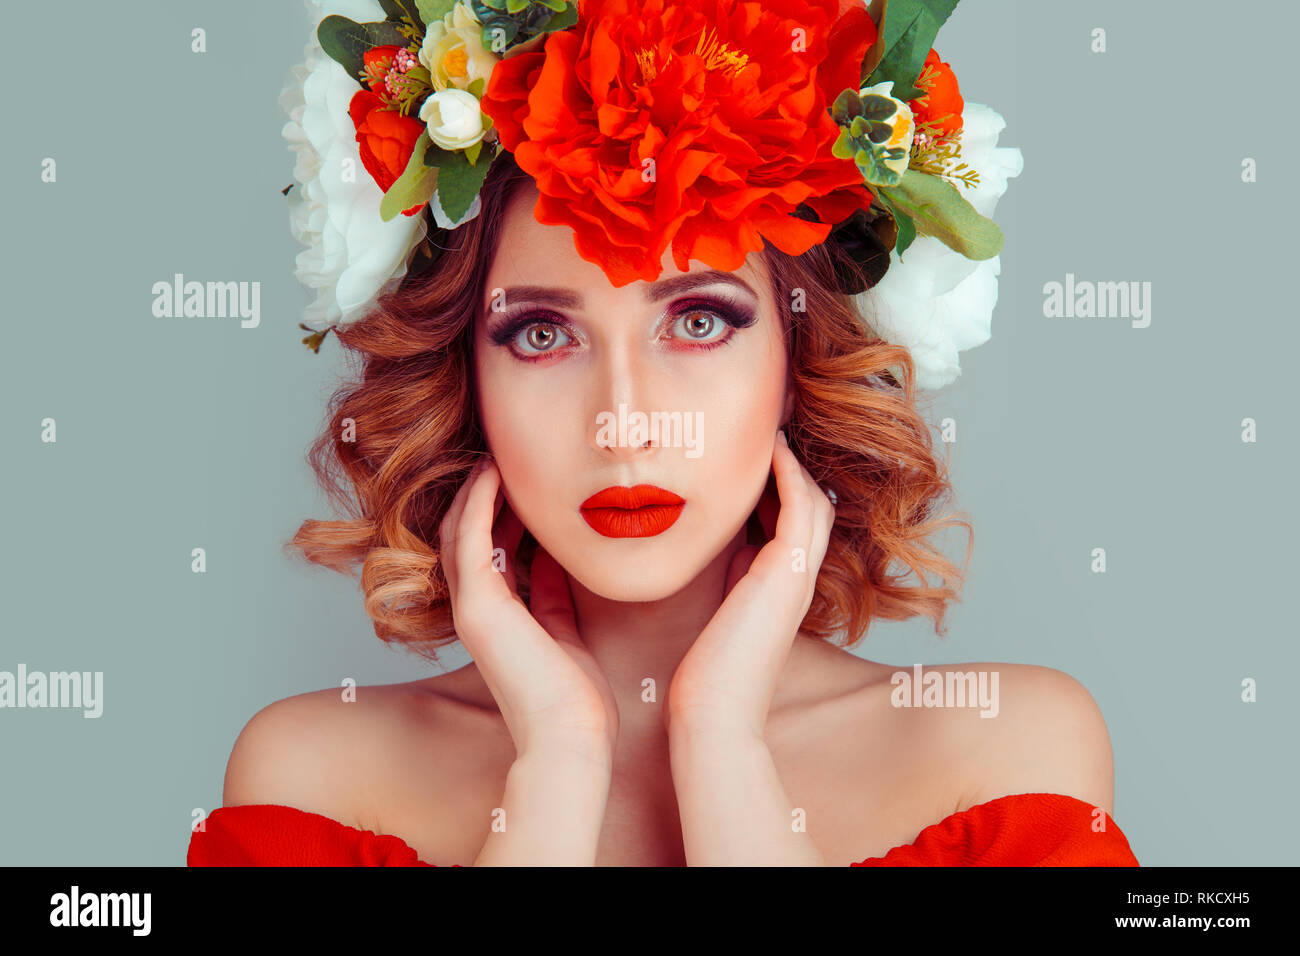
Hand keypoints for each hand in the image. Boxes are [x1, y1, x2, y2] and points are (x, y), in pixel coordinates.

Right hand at [439, 458, 618, 762]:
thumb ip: (552, 596)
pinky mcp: (476, 606)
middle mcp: (473, 610)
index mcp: (494, 618)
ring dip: (476, 490)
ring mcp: (470, 607)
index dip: (498, 512)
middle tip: (501, 455)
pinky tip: (494, 472)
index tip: (519, 479)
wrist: (572, 734)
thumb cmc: (577, 697)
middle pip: (465, 535)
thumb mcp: (565, 631)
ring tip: (495, 454)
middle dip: (481, 494)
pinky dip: (479, 501)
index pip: (485, 551)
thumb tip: (554, 560)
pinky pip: (469, 537)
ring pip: (460, 530)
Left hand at [665, 430, 836, 740]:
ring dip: (791, 458)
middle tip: (765, 425)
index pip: (787, 521)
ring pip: (811, 496)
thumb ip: (702, 581)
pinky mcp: (791, 571)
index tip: (742, 452)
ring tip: (769, 423)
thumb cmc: (697, 676)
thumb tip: (671, 551)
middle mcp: (795, 579)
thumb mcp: (703, 614)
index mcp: (776, 589)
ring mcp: (799, 575)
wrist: (710, 715)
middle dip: (789, 464)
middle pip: (807, 502)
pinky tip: (768, 444)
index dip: (773, 484)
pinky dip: (789, 471)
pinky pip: (801, 503)